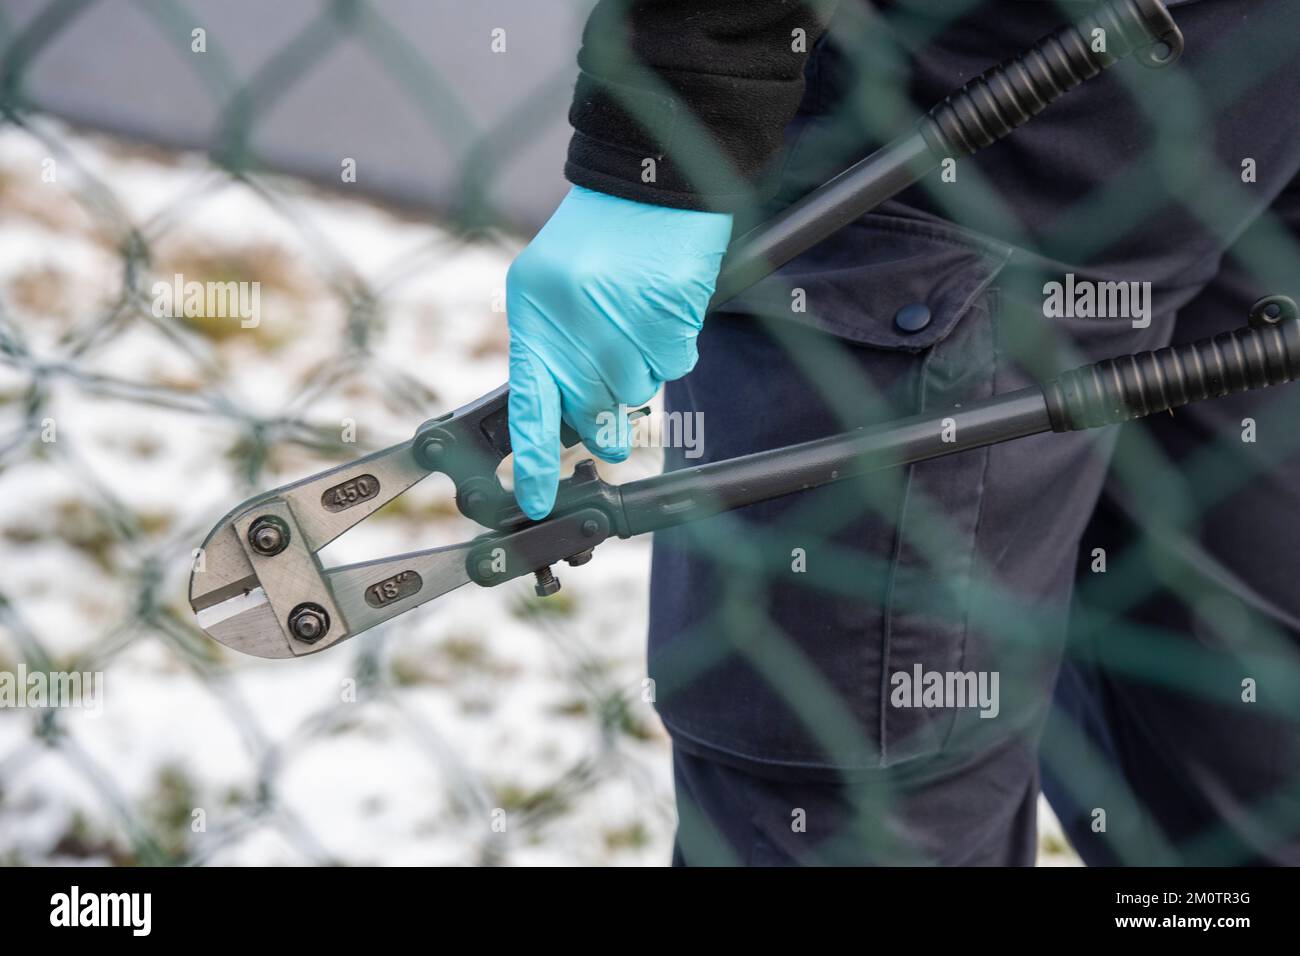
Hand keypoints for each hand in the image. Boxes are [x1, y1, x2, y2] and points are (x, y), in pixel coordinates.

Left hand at [506, 185, 732, 518]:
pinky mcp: (667, 314)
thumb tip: (570, 425)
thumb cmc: (600, 240)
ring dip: (642, 368)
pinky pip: (673, 365)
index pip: (528, 402)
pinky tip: (661, 309)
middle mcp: (572, 317)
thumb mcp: (554, 289)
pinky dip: (672, 346)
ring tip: (637, 320)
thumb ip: (556, 353)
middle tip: (613, 394)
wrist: (650, 181)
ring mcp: (622, 317)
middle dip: (605, 411)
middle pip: (592, 406)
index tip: (534, 500)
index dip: (533, 457)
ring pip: (637, 391)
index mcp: (533, 313)